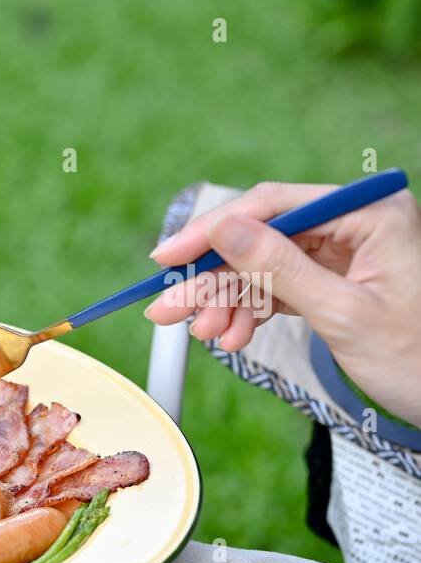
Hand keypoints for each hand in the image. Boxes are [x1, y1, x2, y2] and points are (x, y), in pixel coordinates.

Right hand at [145, 180, 420, 425]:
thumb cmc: (417, 357)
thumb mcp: (342, 314)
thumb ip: (279, 268)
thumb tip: (223, 228)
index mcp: (371, 213)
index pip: (275, 205)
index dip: (214, 230)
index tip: (168, 257)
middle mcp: (356, 223)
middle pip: (262, 236)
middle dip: (214, 277)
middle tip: (169, 307)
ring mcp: (344, 251)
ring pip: (263, 265)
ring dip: (227, 301)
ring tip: (206, 334)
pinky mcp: (334, 279)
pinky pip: (278, 287)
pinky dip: (250, 312)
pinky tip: (233, 335)